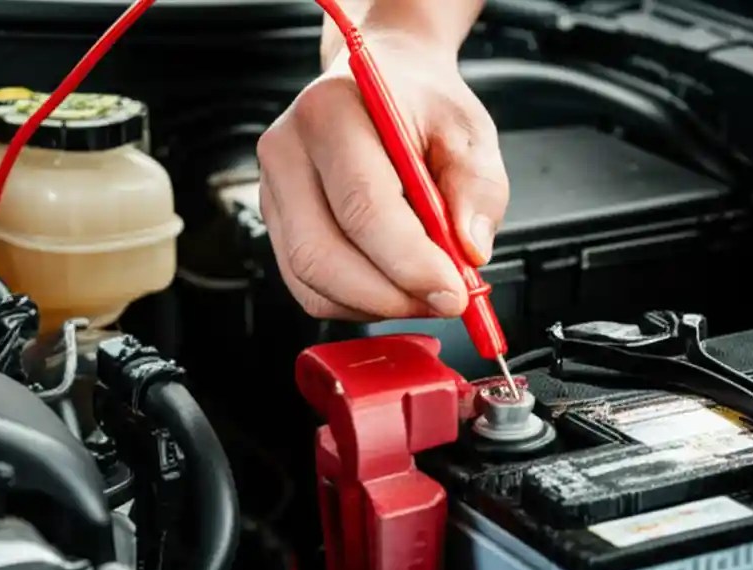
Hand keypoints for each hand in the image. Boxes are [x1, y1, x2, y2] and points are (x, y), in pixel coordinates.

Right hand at [256, 28, 507, 320]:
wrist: (385, 81)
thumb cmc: (422, 105)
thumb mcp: (469, 132)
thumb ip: (478, 189)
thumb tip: (469, 252)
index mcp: (332, 112)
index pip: (363, 206)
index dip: (410, 263)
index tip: (454, 293)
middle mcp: (288, 150)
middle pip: (320, 255)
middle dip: (389, 297)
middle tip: (444, 302)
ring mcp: (273, 190)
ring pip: (310, 281)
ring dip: (376, 305)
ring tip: (426, 292)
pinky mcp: (278, 223)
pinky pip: (309, 288)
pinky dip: (358, 302)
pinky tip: (396, 286)